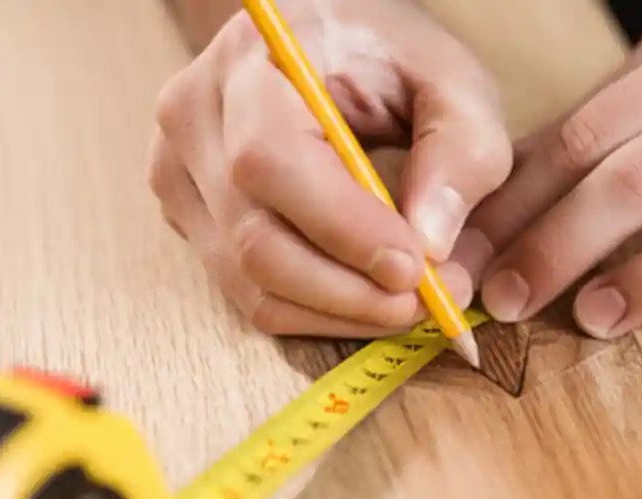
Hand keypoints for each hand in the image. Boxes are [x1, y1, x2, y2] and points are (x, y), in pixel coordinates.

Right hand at [150, 2, 510, 336]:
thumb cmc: (388, 58)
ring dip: (340, 312)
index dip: (342, 228)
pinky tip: (369, 298)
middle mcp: (195, 117)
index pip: (271, 160)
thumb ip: (462, 151)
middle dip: (351, 291)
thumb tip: (432, 244)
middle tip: (429, 301)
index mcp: (251, 59)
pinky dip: (317, 312)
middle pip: (255, 240)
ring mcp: (179, 173)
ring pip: (251, 283)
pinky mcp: (190, 219)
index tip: (413, 266)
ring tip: (411, 302)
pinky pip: (248, 293)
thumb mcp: (452, 81)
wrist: (325, 44)